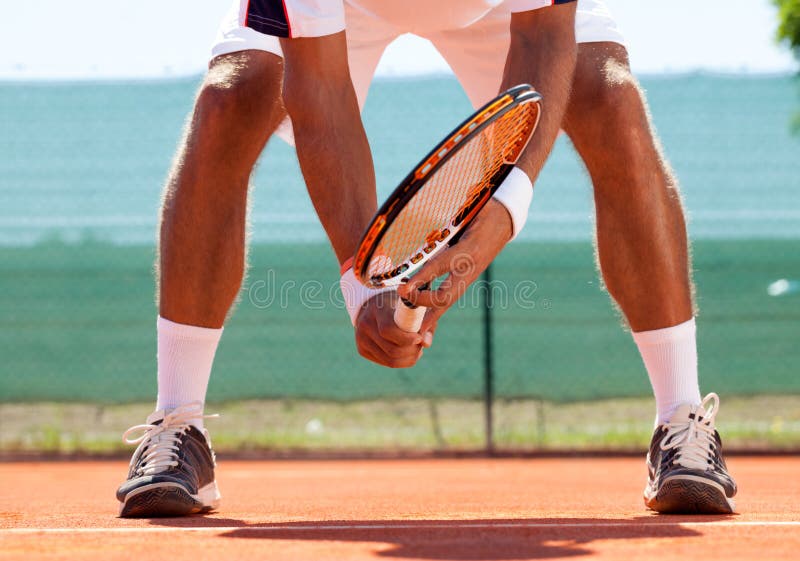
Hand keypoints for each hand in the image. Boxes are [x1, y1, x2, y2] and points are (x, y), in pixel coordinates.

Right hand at [355, 291, 434, 367]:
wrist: (373, 305)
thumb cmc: (398, 304)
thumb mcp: (413, 307)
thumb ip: (424, 322)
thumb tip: (426, 344)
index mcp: (377, 309)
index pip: (388, 330)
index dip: (407, 338)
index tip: (419, 338)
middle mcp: (365, 325)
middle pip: (391, 349)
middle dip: (411, 352)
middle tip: (421, 346)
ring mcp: (361, 339)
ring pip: (389, 360)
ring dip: (408, 359)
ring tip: (417, 351)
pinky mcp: (362, 350)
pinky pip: (385, 362)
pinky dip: (400, 361)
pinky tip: (407, 352)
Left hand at [397, 199, 512, 332]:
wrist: (504, 216)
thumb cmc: (482, 208)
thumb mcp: (465, 211)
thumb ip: (446, 222)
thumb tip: (424, 220)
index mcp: (467, 250)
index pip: (440, 267)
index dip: (422, 279)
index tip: (404, 289)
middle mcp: (468, 267)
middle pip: (445, 297)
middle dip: (424, 306)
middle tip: (404, 307)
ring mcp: (469, 275)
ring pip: (447, 301)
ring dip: (430, 317)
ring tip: (417, 333)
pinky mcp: (467, 277)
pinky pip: (450, 296)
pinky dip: (436, 310)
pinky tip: (426, 322)